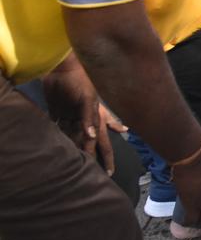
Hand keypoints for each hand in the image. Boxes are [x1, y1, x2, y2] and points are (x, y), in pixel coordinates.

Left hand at [43, 58, 117, 174]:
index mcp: (95, 118)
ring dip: (72, 148)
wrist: (62, 67)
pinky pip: (58, 127)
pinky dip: (57, 136)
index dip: (106, 157)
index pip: (102, 142)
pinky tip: (55, 145)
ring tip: (72, 164)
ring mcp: (71, 116)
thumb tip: (91, 137)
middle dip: (91, 156)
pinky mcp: (57, 112)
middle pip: (88, 143)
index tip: (107, 172)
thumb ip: (90, 117)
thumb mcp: (88, 98)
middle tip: (92, 171)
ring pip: (72, 137)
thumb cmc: (80, 80)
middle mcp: (84, 120)